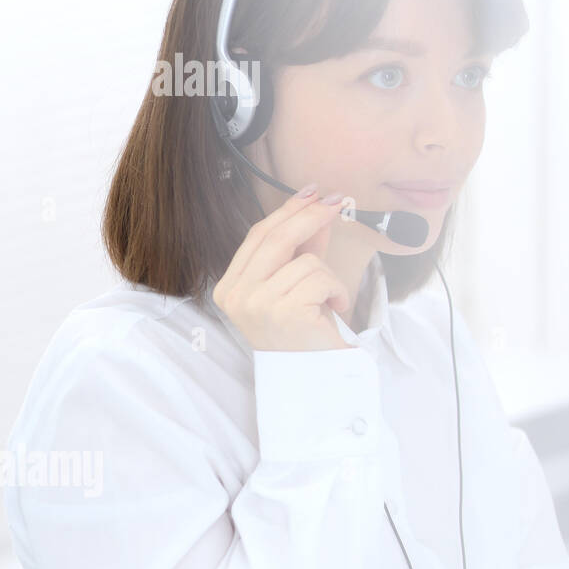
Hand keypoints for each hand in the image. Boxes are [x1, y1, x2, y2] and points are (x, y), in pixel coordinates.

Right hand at [213, 187, 353, 351]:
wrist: (314, 376)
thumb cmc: (304, 331)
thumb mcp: (298, 283)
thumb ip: (303, 248)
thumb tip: (317, 207)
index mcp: (230, 287)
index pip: (258, 236)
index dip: (287, 210)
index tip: (310, 191)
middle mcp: (236, 295)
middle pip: (276, 238)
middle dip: (310, 215)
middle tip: (336, 201)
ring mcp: (257, 304)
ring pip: (306, 261)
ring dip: (329, 278)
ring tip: (329, 301)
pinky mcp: (284, 312)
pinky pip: (320, 279)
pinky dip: (337, 291)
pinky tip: (334, 309)